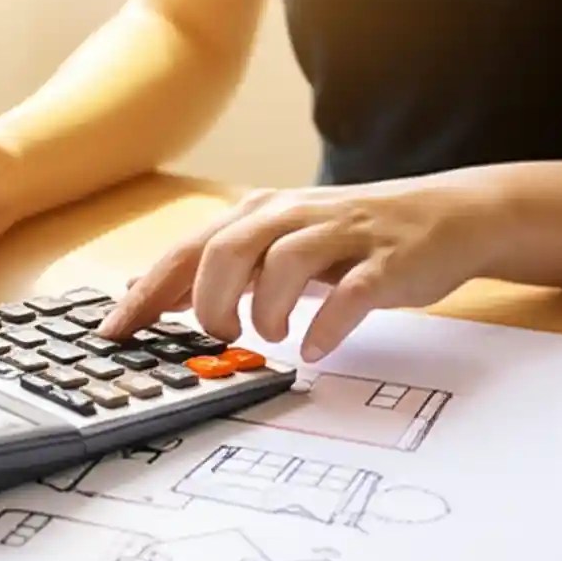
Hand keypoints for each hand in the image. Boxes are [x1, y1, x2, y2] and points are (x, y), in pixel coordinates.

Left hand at [96, 176, 505, 361]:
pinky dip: (326, 325)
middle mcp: (292, 215)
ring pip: (282, 263)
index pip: (186, 251)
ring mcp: (341, 235)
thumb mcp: (279, 244)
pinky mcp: (385, 261)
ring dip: (266, 309)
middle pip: (226, 250)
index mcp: (259, 213)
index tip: (114, 331)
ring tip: (272, 335)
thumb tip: (156, 296)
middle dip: (209, 301)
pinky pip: (349, 294)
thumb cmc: (351, 237)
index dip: (146, 293)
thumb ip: (224, 267)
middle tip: (219, 334)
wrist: (447, 215)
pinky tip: (317, 347)